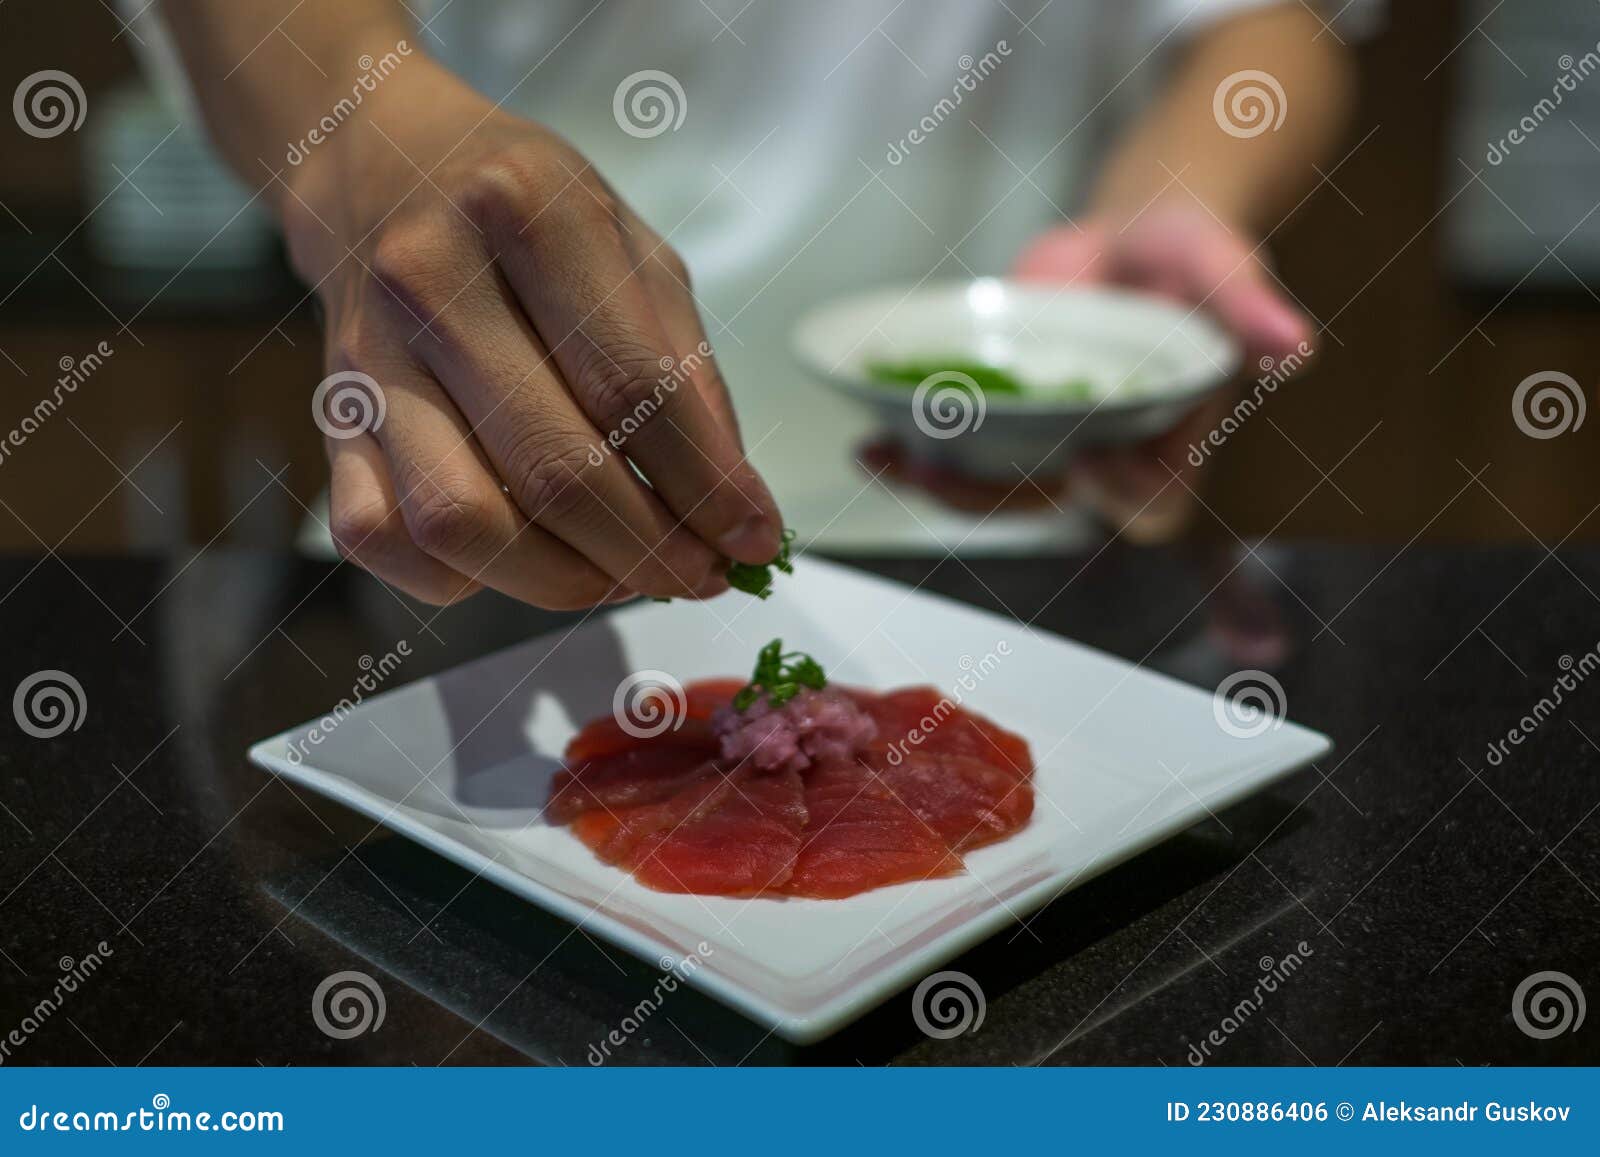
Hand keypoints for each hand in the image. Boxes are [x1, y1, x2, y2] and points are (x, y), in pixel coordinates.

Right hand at [284, 60, 779, 606]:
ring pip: (461, 523)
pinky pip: (382, 539)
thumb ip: (687, 371)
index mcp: (527, 211)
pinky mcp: (328, 418)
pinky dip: (462, 579)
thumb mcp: (632, 248)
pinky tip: (524, 555)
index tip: (753, 539)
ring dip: (563, 579)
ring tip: (623, 573)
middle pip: (552, 467)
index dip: (706, 484)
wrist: (382, 168)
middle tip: (700, 574)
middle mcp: (430, 279)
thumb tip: (733, 508)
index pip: (633, 385)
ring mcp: (366, 356)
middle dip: (648, 549)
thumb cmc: (527, 214)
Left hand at [862, 206, 1310, 541]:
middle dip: (987, 498)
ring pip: (991, 491)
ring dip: (933, 485)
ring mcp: (1047, 447)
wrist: (1128, 236)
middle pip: (1049, 506)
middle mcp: (1104, 459)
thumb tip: (1298, 348)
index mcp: (1170, 444)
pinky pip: (956, 454)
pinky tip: (869, 438)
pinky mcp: (999, 424)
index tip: (1093, 457)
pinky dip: (911, 452)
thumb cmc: (1186, 255)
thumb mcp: (1221, 266)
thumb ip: (1248, 307)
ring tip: (883, 457)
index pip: (1151, 501)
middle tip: (934, 474)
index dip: (1122, 494)